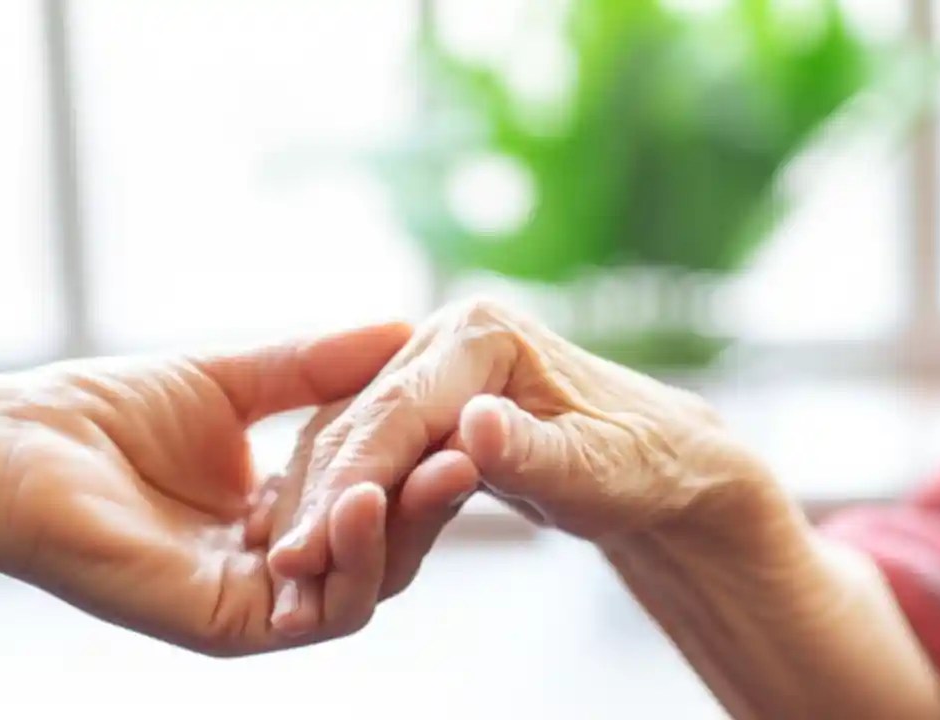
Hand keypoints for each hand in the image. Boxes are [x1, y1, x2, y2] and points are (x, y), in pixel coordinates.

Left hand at [0, 324, 477, 655]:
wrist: (22, 444)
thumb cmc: (107, 412)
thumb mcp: (239, 380)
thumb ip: (319, 368)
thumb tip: (403, 325)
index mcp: (278, 516)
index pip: (375, 500)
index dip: (422, 463)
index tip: (467, 415)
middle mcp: (274, 566)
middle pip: (385, 548)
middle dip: (434, 502)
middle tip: (477, 449)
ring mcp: (255, 602)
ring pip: (367, 587)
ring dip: (408, 532)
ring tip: (435, 471)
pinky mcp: (230, 626)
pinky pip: (320, 611)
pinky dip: (352, 562)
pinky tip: (363, 500)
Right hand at [265, 299, 798, 574]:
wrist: (654, 460)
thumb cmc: (636, 463)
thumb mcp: (594, 469)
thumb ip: (532, 452)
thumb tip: (475, 425)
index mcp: (486, 334)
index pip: (401, 409)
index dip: (354, 480)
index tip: (312, 545)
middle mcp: (447, 335)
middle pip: (364, 418)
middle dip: (323, 497)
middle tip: (285, 571)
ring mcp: (431, 363)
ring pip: (352, 432)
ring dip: (318, 500)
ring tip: (290, 572)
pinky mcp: (425, 399)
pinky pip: (369, 445)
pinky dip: (340, 494)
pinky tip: (315, 540)